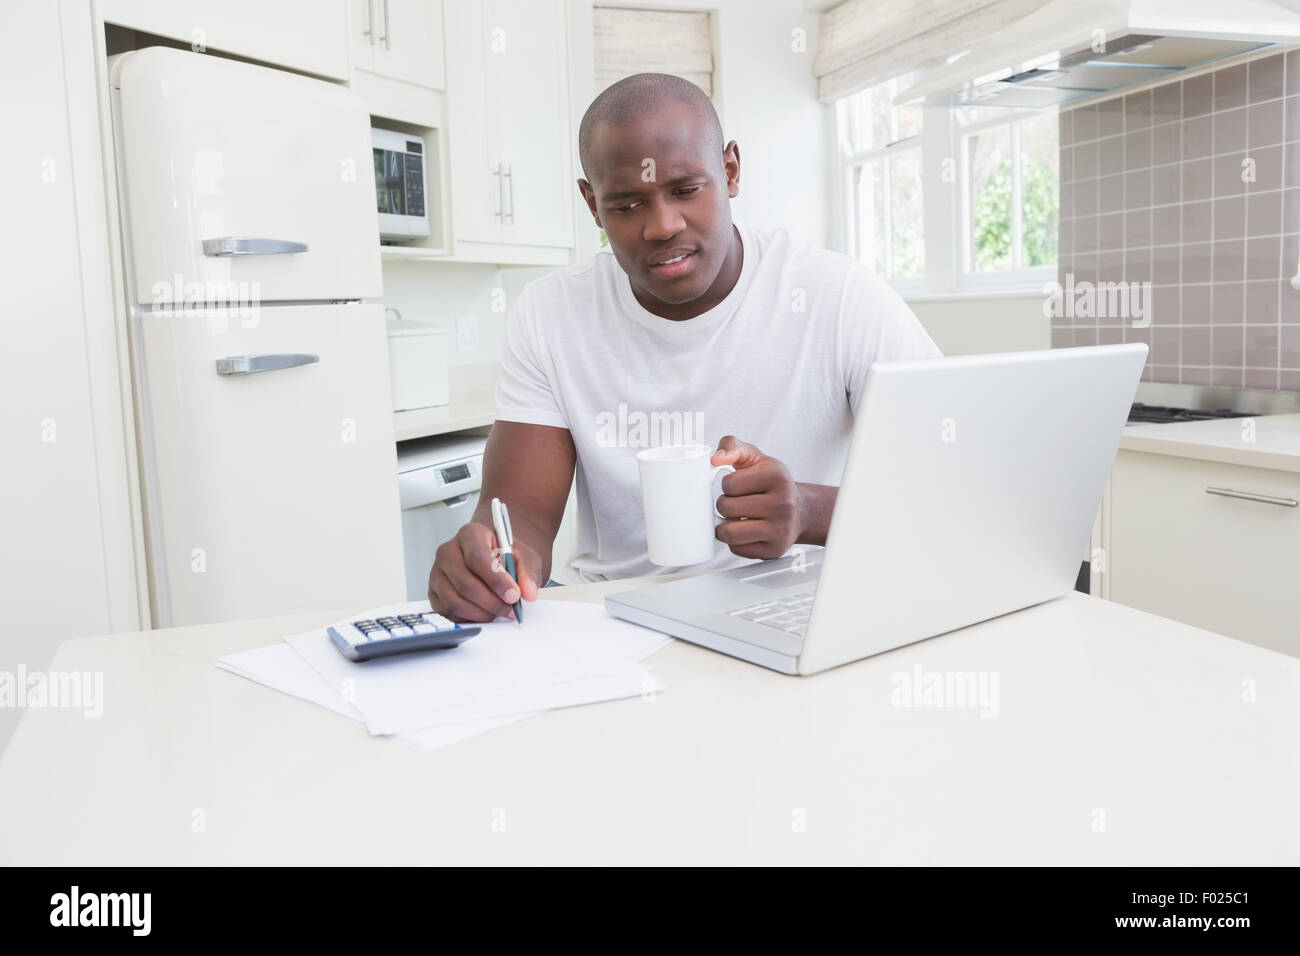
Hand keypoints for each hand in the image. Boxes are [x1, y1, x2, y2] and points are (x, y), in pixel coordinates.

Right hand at [428, 521, 542, 621]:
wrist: (493, 558)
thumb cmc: (505, 555)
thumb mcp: (524, 557)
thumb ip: (528, 572)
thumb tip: (528, 593)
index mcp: (470, 534)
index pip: (477, 558)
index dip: (496, 580)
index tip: (513, 595)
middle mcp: (448, 551)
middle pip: (465, 583)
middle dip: (492, 602)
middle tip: (510, 609)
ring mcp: (437, 573)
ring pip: (455, 601)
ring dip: (481, 613)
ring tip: (499, 612)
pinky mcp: (434, 593)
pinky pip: (448, 612)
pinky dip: (469, 618)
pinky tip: (484, 613)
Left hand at [710, 435, 803, 559]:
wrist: (800, 510)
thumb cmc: (772, 483)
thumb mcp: (755, 458)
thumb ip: (732, 446)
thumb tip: (715, 458)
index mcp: (777, 476)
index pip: (729, 484)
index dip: (728, 485)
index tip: (739, 486)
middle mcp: (783, 503)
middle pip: (726, 508)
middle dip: (725, 505)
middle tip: (737, 503)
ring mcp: (780, 529)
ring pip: (728, 533)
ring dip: (724, 526)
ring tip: (735, 518)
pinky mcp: (774, 550)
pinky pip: (736, 549)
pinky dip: (735, 541)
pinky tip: (747, 531)